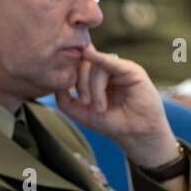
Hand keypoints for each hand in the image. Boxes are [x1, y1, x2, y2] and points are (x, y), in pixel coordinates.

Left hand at [54, 46, 177, 168]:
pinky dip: (100, 59)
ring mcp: (119, 68)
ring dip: (94, 87)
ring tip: (100, 107)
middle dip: (80, 82)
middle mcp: (107, 69)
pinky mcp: (131, 70)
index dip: (70, 74)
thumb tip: (54, 83)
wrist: (136, 134)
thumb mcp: (81, 112)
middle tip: (84, 102)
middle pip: (85, 63)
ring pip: (96, 65)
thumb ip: (64, 98)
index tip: (67, 91)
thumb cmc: (111, 122)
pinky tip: (90, 56)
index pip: (77, 65)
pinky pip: (112, 61)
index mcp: (96, 76)